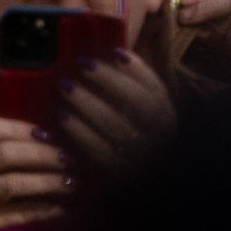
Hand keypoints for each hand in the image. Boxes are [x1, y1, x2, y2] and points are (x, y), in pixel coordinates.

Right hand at [0, 115, 72, 230]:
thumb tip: (44, 134)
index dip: (22, 128)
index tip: (49, 133)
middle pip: (4, 153)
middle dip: (40, 154)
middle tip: (68, 158)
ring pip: (11, 183)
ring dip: (45, 182)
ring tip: (71, 182)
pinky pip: (16, 214)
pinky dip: (41, 210)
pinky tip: (61, 208)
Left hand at [52, 47, 175, 178]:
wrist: (135, 178)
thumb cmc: (130, 133)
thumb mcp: (138, 109)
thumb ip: (129, 82)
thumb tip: (111, 52)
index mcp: (167, 115)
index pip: (155, 88)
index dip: (136, 69)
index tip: (113, 52)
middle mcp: (159, 135)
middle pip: (137, 103)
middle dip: (108, 81)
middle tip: (82, 65)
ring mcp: (140, 156)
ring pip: (117, 126)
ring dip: (88, 104)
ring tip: (66, 87)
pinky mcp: (119, 174)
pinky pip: (99, 151)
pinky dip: (80, 132)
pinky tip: (63, 117)